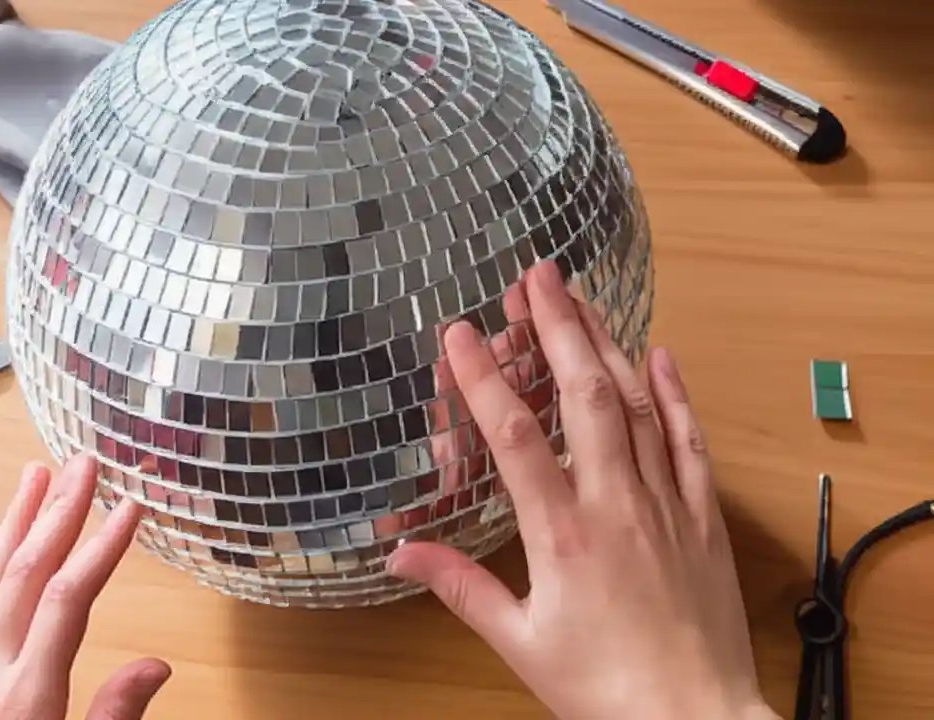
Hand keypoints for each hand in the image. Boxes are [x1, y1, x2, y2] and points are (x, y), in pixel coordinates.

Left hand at [0, 455, 170, 719]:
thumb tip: (157, 666)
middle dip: (59, 514)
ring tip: (33, 480)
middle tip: (82, 466)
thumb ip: (115, 714)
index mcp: (29, 695)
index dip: (101, 548)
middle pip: (26, 576)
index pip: (69, 600)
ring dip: (12, 529)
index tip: (128, 508)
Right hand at [388, 261, 778, 719]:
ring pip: (637, 405)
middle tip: (537, 276)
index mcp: (563, 535)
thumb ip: (461, 588)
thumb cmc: (607, 689)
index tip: (457, 333)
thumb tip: (400, 552)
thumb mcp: (520, 642)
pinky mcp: (702, 517)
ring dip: (607, 345)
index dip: (482, 378)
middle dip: (558, 328)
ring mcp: (665, 504)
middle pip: (584, 396)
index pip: (515, 437)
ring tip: (581, 297)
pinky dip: (675, 392)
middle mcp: (616, 504)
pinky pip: (690, 441)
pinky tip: (660, 353)